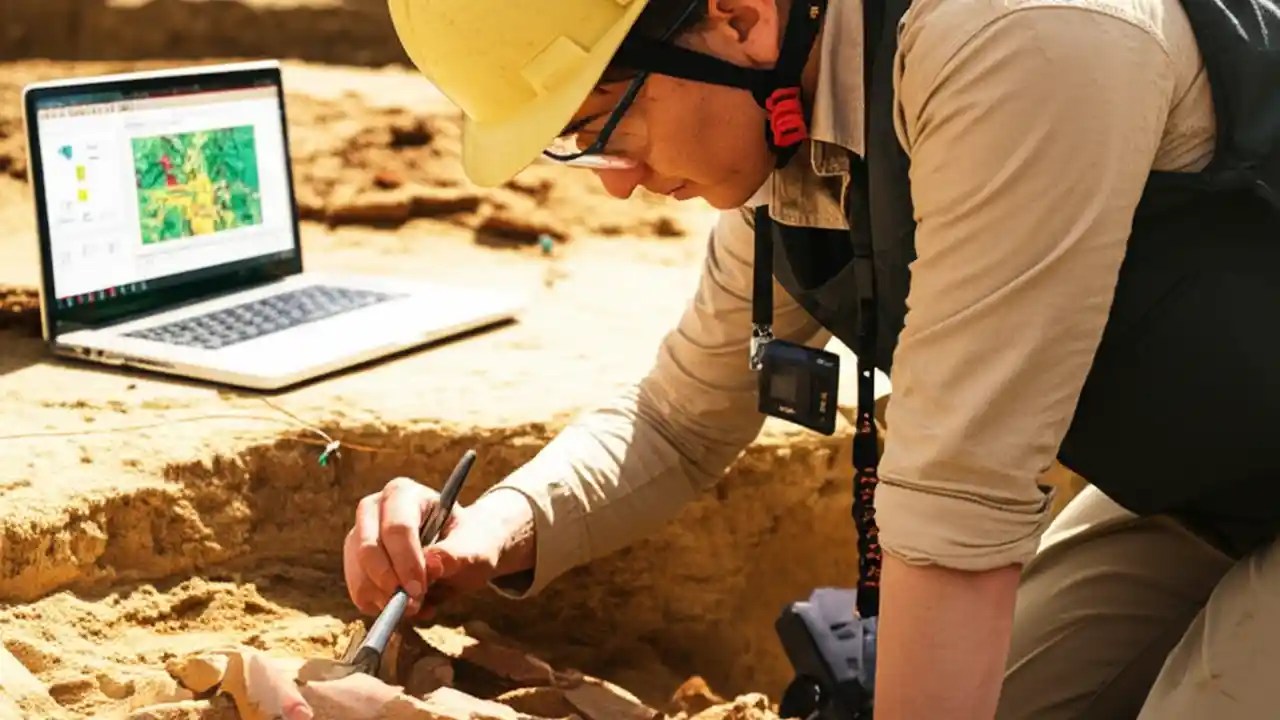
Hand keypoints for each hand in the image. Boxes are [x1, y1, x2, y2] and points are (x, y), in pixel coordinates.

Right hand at [343, 476, 532, 618]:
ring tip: (419, 605)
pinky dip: (381, 606)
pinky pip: (358, 592)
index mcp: (405, 494)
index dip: (406, 562)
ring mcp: (359, 535)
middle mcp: (373, 509)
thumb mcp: (474, 548)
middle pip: (367, 549)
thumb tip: (431, 565)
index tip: (419, 590)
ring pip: (359, 574)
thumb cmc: (468, 542)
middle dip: (390, 583)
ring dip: (386, 598)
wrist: (462, 551)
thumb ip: (456, 555)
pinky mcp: (354, 562)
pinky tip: (408, 605)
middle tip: (415, 604)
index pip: (397, 528)